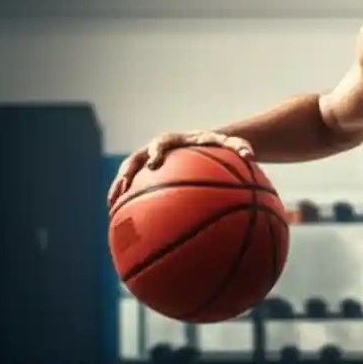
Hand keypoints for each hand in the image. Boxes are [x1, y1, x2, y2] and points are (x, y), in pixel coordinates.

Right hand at [106, 130, 253, 207]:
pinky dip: (129, 202)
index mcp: (175, 141)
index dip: (156, 152)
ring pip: (128, 175)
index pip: (161, 143)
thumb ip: (240, 147)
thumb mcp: (231, 144)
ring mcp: (149, 163)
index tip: (154, 164)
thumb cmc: (220, 146)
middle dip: (127, 173)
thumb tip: (251, 156)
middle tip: (123, 187)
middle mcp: (157, 150)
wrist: (207, 144)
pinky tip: (125, 222)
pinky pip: (135, 189)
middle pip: (135, 159)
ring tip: (112, 208)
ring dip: (119, 189)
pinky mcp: (148, 175)